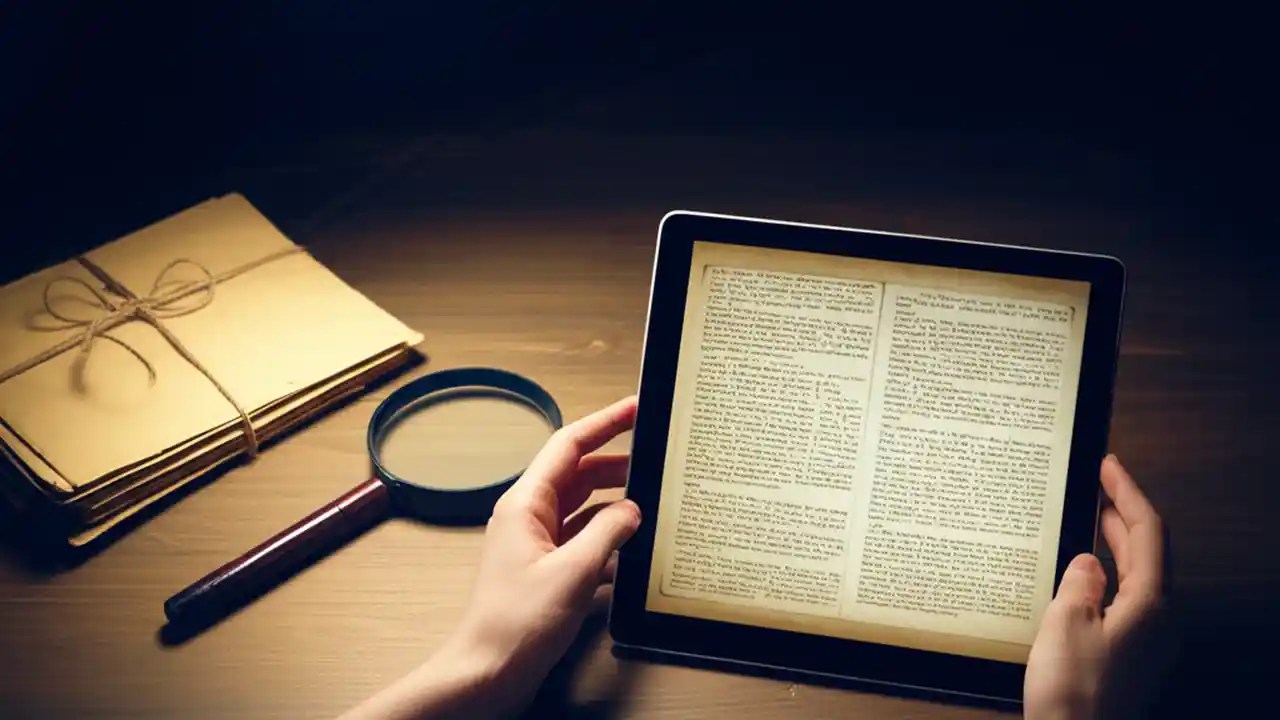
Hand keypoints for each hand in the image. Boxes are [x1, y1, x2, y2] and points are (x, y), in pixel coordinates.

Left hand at [341, 396, 641, 719]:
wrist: (487, 672)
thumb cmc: (515, 625)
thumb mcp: (575, 572)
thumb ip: (608, 533)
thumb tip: (631, 509)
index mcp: (526, 504)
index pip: (569, 445)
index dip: (604, 422)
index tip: (634, 407)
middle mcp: (527, 517)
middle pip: (577, 474)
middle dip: (616, 464)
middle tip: (653, 457)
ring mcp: (534, 544)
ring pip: (580, 508)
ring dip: (613, 504)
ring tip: (649, 501)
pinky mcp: (543, 571)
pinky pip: (580, 541)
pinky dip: (605, 539)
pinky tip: (629, 550)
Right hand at [1024, 455, 1165, 719]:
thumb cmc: (1073, 692)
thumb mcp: (1066, 622)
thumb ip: (1080, 583)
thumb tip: (1088, 563)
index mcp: (1151, 603)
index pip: (1149, 531)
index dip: (1128, 493)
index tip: (1109, 465)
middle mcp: (1159, 620)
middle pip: (1149, 554)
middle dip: (1124, 516)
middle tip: (1099, 486)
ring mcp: (1149, 641)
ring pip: (1139, 578)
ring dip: (1117, 546)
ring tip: (1093, 521)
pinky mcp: (1132, 657)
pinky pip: (1126, 603)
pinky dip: (1109, 577)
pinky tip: (1086, 578)